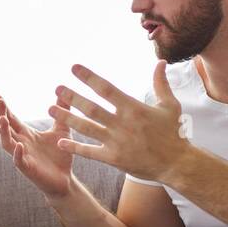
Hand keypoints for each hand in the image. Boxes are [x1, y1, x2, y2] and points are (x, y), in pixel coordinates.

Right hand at [0, 93, 73, 199]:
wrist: (66, 180)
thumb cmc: (61, 155)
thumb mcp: (62, 129)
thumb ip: (61, 112)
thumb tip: (63, 91)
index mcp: (26, 134)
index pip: (11, 118)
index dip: (3, 107)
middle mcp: (21, 143)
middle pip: (4, 128)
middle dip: (0, 115)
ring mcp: (23, 156)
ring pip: (6, 143)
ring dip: (3, 132)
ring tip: (3, 119)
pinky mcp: (29, 169)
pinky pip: (18, 162)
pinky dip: (17, 154)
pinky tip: (19, 146)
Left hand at [48, 61, 188, 182]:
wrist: (177, 164)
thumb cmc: (174, 133)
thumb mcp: (169, 105)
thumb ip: (161, 83)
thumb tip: (160, 62)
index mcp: (134, 108)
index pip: (106, 89)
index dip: (89, 77)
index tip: (74, 68)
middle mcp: (122, 124)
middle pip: (91, 108)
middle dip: (72, 97)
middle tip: (56, 88)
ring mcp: (117, 142)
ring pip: (86, 128)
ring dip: (67, 118)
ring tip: (50, 109)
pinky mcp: (114, 159)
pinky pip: (90, 152)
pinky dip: (75, 147)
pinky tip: (60, 141)